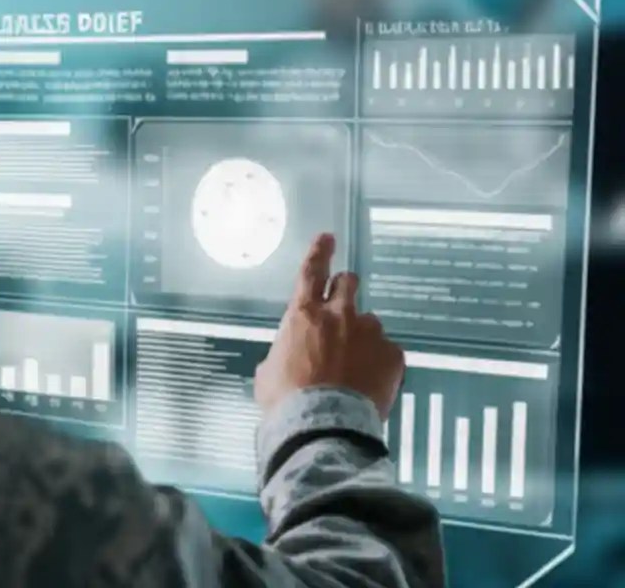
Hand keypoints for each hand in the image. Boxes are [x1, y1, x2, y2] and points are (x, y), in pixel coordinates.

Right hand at [254, 233, 404, 419]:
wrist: (323, 424)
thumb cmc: (285, 399)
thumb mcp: (268, 373)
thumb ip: (281, 356)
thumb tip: (282, 362)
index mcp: (303, 315)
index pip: (311, 272)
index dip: (319, 252)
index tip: (328, 237)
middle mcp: (339, 315)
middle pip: (348, 284)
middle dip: (346, 289)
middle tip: (343, 306)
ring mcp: (369, 333)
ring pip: (370, 323)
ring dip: (362, 336)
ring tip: (356, 367)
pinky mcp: (393, 355)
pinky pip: (387, 353)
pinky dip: (380, 364)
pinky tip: (370, 384)